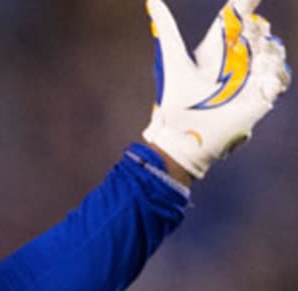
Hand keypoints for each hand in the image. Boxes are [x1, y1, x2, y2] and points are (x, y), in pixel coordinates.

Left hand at [143, 0, 289, 178]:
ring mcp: (249, 79)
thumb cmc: (174, 100)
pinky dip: (274, 73)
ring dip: (266, 52)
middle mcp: (233, 62)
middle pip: (258, 32)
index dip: (244, 4)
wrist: (184, 137)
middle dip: (256, 31)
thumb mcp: (172, 58)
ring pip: (272, 50)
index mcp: (213, 51)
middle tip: (245, 39)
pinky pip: (279, 76)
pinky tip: (262, 78)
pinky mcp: (260, 98)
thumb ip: (166, 27)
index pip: (234, 20)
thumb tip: (152, 0)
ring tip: (252, 62)